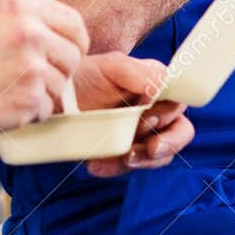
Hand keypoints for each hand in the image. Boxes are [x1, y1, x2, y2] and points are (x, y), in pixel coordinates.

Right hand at [0, 0, 87, 133]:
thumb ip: (29, 19)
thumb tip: (63, 29)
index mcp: (22, 8)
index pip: (74, 22)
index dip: (76, 40)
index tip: (71, 49)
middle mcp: (31, 33)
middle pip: (74, 55)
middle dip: (61, 68)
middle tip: (35, 75)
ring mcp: (32, 67)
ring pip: (61, 84)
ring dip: (42, 91)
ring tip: (10, 87)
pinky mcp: (30, 98)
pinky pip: (48, 107)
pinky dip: (31, 110)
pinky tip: (7, 101)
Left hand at [71, 52, 193, 177]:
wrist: (53, 98)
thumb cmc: (84, 75)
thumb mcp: (110, 66)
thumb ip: (141, 73)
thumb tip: (161, 90)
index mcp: (156, 86)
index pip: (180, 103)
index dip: (170, 116)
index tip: (149, 119)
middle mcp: (154, 110)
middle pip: (179, 132)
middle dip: (166, 144)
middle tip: (145, 148)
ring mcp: (140, 134)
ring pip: (158, 155)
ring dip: (143, 160)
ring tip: (122, 158)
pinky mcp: (123, 152)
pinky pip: (129, 167)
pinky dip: (114, 168)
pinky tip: (95, 164)